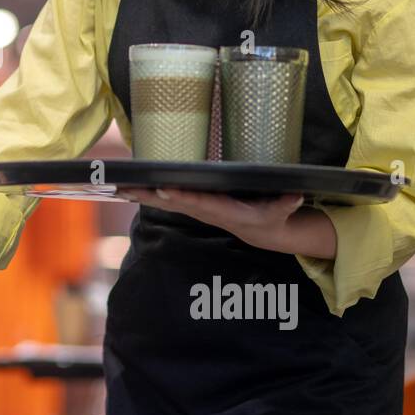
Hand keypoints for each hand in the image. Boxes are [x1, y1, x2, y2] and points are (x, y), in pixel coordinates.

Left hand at [118, 186, 304, 251]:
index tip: (165, 190)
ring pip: (164, 201)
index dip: (183, 197)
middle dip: (151, 195)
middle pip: (173, 202)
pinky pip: (165, 197)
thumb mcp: (280, 212)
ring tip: (118, 184)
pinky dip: (147, 192)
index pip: (199, 203)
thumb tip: (296, 194)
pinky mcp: (191, 204)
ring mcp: (195, 208)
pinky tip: (128, 186)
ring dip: (142, 194)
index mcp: (223, 211)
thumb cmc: (269, 216)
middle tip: (128, 186)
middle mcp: (204, 210)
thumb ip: (287, 203)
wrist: (260, 230)